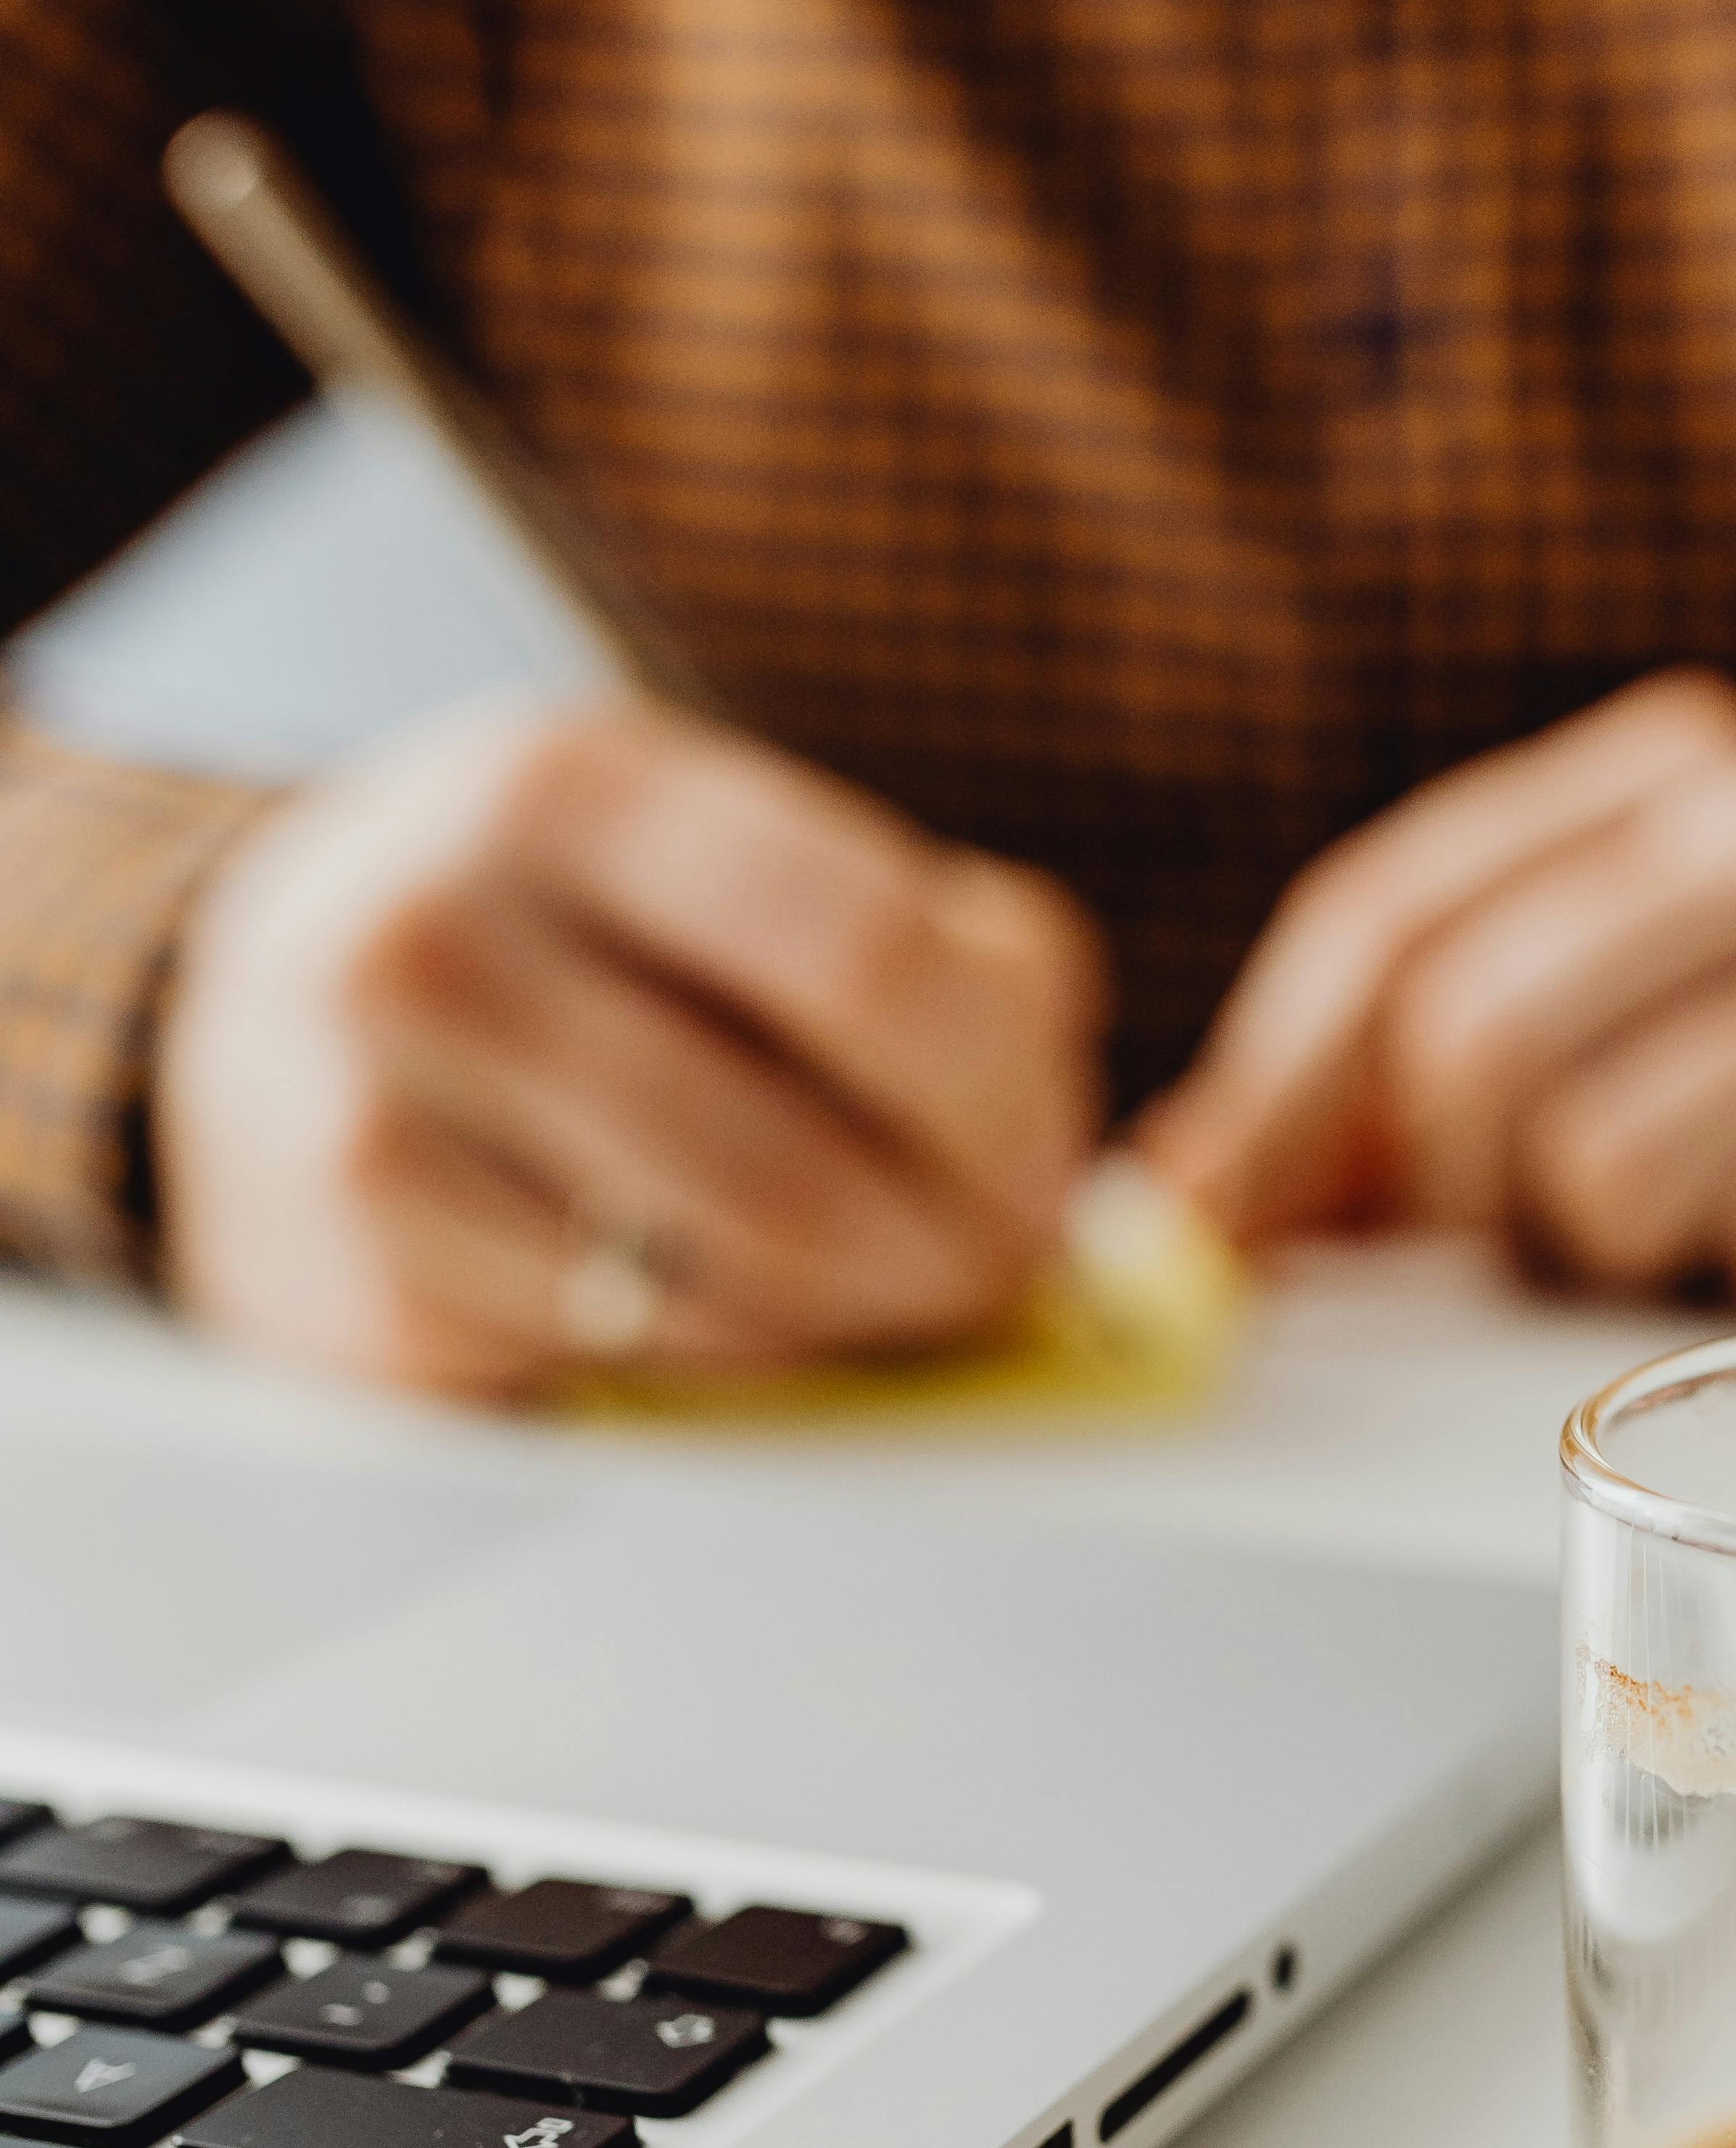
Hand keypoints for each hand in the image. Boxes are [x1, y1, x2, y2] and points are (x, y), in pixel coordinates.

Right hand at [155, 699, 1101, 1397]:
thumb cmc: (573, 938)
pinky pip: (621, 1359)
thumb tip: (1046, 1086)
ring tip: (906, 1291)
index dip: (998, 1091)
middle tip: (1006, 1269)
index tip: (1049, 1163)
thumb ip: (936, 939)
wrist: (274, 1015)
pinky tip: (749, 1309)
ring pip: (717, 1281)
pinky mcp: (353, 1272)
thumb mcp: (721, 859)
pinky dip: (730, 1359)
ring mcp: (370, 1105)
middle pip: (796, 1152)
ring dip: (861, 1319)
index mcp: (568, 788)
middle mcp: (440, 926)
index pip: (861, 947)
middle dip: (951, 1245)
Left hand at [1144, 671, 1735, 1306]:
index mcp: (1672, 768)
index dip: (1280, 1101)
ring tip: (1709, 1243)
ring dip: (1626, 1263)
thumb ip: (1378, 1094)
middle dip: (1466, 1201)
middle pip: (1479, 1041)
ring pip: (1617, 1168)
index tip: (1229, 1236)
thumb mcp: (1586, 1038)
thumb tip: (1165, 1208)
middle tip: (1538, 1251)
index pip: (1394, 918)